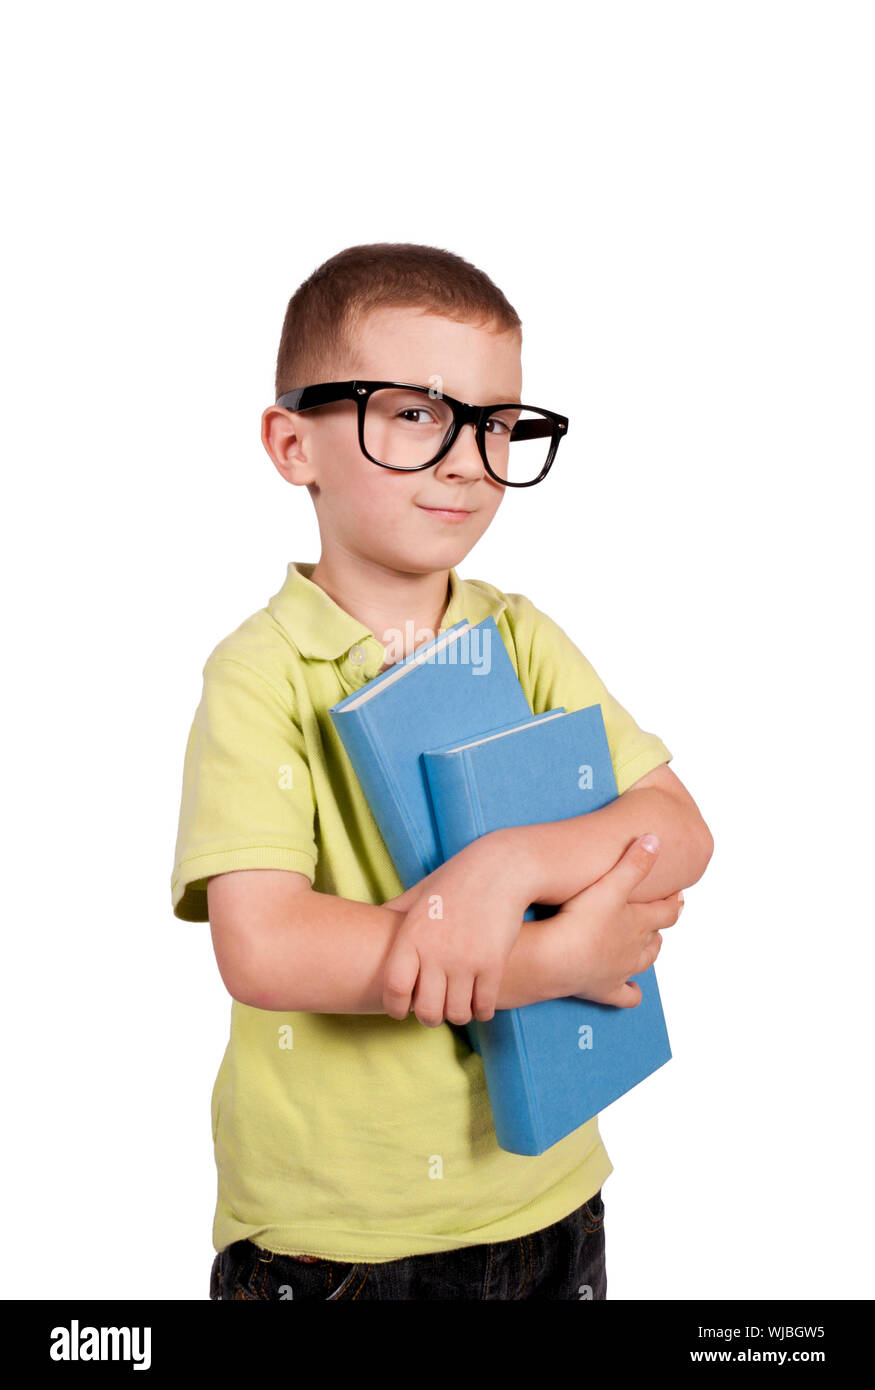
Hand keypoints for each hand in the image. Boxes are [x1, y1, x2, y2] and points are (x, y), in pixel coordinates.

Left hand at [381, 834, 532, 1027]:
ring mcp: (465, 960)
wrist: (499, 870)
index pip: (394, 990)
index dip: (395, 1008)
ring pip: (457, 1014)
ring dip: (457, 1014)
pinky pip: (483, 1007)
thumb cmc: (455, 882)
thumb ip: (393, 914)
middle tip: (434, 1011)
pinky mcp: (493, 964)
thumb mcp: (418, 894)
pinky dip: (481, 1011)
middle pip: (427, 1011)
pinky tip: (480, 1002)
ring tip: (458, 1006)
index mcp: (411, 937)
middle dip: (430, 1017)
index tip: (401, 1010)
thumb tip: (365, 926)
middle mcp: (435, 952)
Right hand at [552, 835, 683, 1006]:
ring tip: (651, 943)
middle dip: (660, 925)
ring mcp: (621, 971)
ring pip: (644, 962)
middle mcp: (635, 949)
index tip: (677, 893)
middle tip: (663, 914)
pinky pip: (625, 997)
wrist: (555, 958)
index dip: (673, 901)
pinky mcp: (604, 990)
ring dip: (649, 951)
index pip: (667, 911)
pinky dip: (632, 993)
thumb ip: (633, 862)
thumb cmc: (580, 921)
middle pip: (656, 937)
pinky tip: (633, 990)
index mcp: (639, 923)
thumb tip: (656, 839)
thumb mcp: (609, 884)